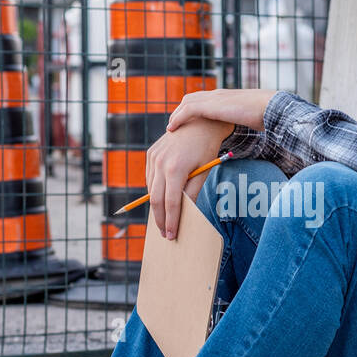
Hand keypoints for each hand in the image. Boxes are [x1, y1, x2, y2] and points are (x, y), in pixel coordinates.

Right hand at [145, 117, 235, 239]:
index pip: (171, 203)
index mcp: (176, 169)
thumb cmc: (206, 148)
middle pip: (156, 199)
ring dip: (156, 206)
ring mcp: (153, 157)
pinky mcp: (151, 154)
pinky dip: (154, 191)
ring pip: (150, 190)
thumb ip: (192, 193)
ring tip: (163, 220)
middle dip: (160, 219)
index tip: (171, 235)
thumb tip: (185, 213)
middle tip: (164, 233)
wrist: (199, 122)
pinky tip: (161, 199)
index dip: (171, 221)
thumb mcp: (203, 172)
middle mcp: (160, 163)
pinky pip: (149, 178)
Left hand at [166, 88, 276, 133]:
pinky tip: (172, 129)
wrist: (269, 107)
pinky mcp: (211, 105)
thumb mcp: (249, 117)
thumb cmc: (264, 115)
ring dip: (176, 115)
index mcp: (224, 97)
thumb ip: (241, 121)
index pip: (202, 99)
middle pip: (190, 99)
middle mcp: (217, 95)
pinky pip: (188, 110)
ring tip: (171, 129)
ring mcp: (214, 98)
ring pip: (186, 103)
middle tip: (174, 127)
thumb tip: (246, 131)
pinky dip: (178, 118)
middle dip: (180, 112)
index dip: (191, 110)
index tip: (186, 124)